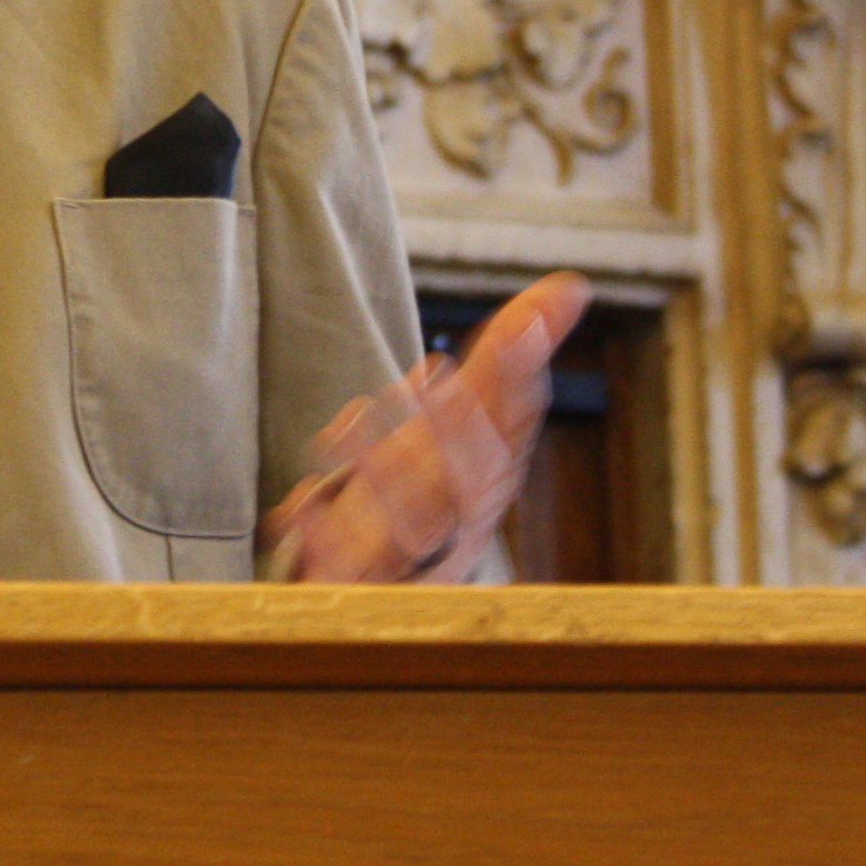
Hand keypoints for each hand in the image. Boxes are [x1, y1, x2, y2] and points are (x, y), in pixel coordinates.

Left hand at [260, 271, 591, 583]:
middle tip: (445, 381)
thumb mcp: (473, 415)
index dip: (518, 376)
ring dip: (384, 474)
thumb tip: (572, 286)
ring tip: (348, 422)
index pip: (514, 422)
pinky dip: (319, 536)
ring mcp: (416, 551)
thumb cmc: (442, 478)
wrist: (400, 578)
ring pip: (412, 524)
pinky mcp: (364, 580)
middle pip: (473, 478)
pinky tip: (294, 505)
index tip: (521, 328)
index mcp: (492, 468)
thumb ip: (508, 353)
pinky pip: (344, 567)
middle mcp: (461, 512)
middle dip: (462, 428)